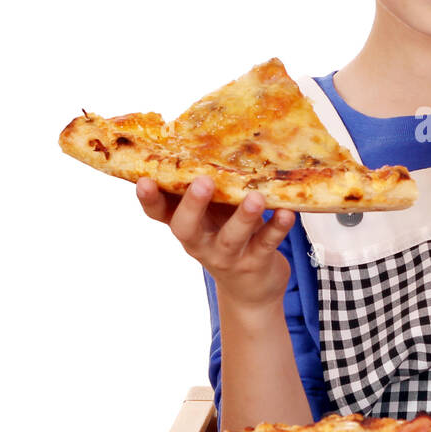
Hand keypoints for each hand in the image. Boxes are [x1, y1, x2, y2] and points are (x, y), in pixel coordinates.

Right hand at [136, 175, 294, 313]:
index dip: (149, 200)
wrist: (252, 289)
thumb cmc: (230, 237)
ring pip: (231, 238)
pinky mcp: (256, 263)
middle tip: (203, 181)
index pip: (159, 214)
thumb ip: (211, 190)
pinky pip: (267, 243)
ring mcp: (228, 256)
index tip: (144, 180)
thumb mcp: (213, 215)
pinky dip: (277, 227)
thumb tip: (213, 141)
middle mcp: (201, 243)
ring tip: (255, 198)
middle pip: (187, 228)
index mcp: (186, 225)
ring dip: (243, 217)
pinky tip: (287, 212)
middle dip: (193, 205)